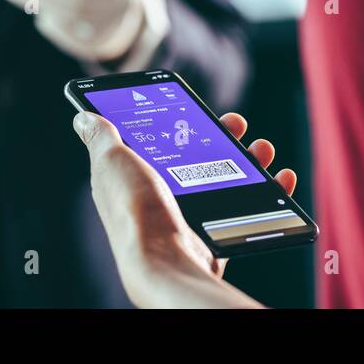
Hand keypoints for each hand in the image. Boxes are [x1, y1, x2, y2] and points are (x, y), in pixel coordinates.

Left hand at [73, 110, 295, 308]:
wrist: (164, 260)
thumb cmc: (135, 208)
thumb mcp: (112, 161)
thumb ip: (102, 137)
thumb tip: (83, 117)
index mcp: (134, 176)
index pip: (157, 142)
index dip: (177, 121)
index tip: (196, 104)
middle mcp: (161, 196)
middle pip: (198, 158)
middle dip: (223, 136)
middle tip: (238, 123)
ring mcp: (188, 216)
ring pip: (226, 180)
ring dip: (250, 160)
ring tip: (263, 150)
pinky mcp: (213, 235)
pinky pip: (246, 210)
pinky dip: (268, 194)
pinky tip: (280, 180)